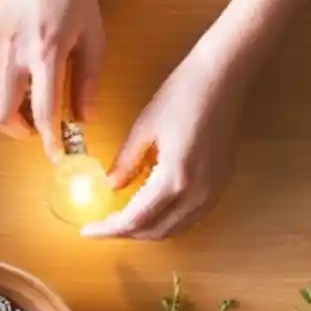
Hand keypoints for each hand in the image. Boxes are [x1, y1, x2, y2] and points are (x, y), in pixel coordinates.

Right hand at [0, 0, 104, 160]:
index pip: (43, 114)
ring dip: (7, 116)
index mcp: (45, 57)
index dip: (49, 141)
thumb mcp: (94, 39)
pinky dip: (1, 96)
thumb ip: (88, 82)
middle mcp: (14, 59)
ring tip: (30, 109)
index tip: (57, 155)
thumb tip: (84, 117)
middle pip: (0, 116)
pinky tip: (21, 87)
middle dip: (19, 133)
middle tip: (38, 131)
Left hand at [81, 49, 248, 239]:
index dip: (108, 229)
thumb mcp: (144, 128)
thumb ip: (126, 162)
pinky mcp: (221, 185)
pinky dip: (167, 220)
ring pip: (175, 229)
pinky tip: (152, 209)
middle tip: (102, 226)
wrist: (223, 77)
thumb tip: (110, 186)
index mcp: (174, 179)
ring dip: (147, 230)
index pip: (135, 220)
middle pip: (155, 231)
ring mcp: (213, 192)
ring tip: (122, 220)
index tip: (87, 231)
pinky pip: (191, 217)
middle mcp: (197, 193)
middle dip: (125, 233)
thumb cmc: (183, 94)